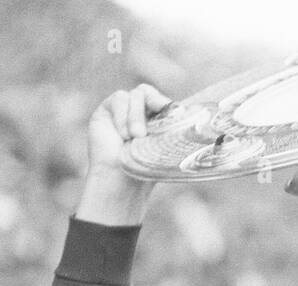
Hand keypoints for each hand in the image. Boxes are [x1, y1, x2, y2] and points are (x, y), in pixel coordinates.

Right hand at [77, 83, 172, 225]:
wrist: (119, 181)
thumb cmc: (142, 169)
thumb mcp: (162, 147)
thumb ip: (172, 129)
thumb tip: (191, 115)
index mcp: (153, 118)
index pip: (161, 100)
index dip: (167, 102)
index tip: (176, 111)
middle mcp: (138, 111)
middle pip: (148, 91)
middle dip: (154, 101)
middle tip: (157, 115)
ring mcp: (122, 109)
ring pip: (135, 95)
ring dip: (136, 116)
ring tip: (135, 137)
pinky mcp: (106, 109)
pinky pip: (118, 99)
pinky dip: (122, 116)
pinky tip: (123, 135)